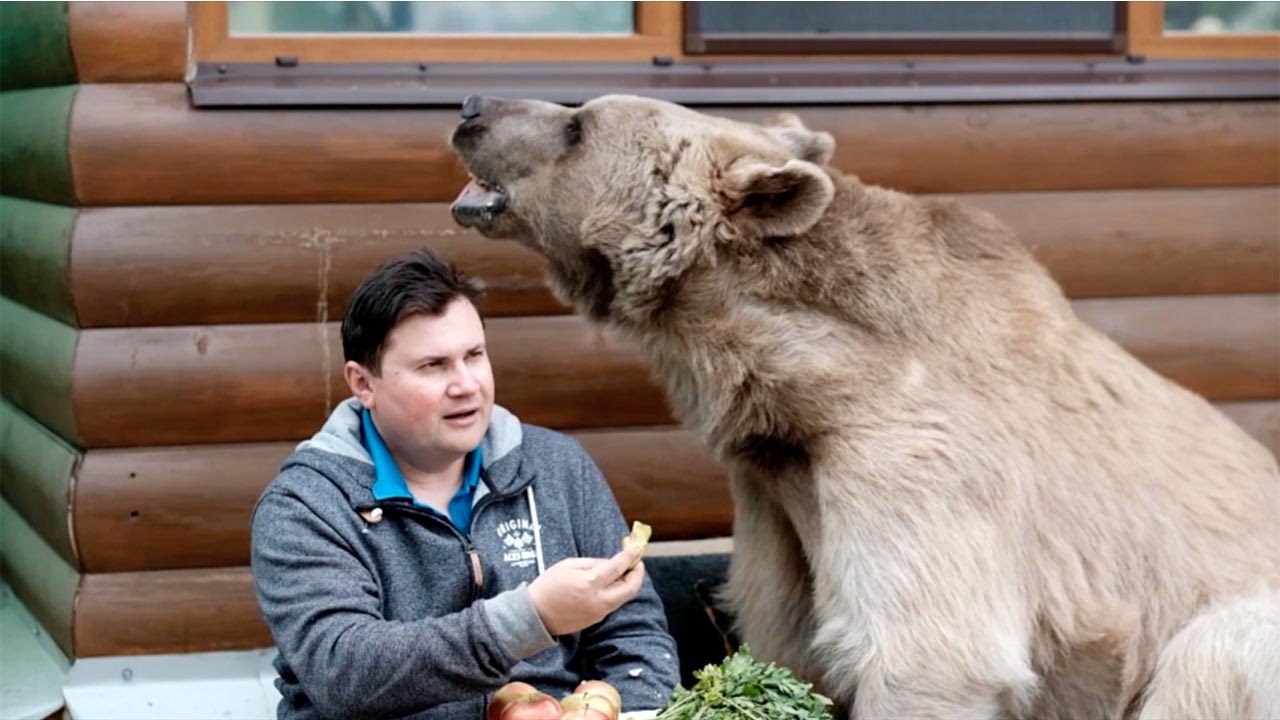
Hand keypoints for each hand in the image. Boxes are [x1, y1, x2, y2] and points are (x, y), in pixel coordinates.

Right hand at [527, 548, 644, 635]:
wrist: (536, 615)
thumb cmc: (548, 586)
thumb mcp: (568, 565)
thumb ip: (593, 563)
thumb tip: (612, 563)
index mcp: (588, 583)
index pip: (617, 568)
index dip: (629, 557)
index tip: (636, 548)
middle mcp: (597, 600)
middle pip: (630, 588)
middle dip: (638, 574)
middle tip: (637, 563)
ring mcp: (598, 612)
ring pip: (624, 597)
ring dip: (629, 583)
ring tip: (625, 571)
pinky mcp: (596, 619)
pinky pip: (612, 603)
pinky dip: (617, 592)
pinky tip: (611, 583)